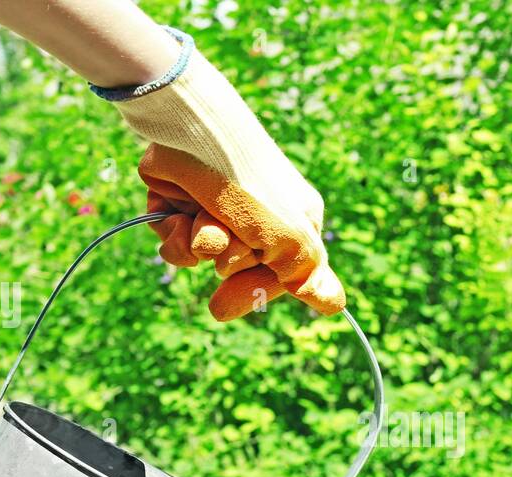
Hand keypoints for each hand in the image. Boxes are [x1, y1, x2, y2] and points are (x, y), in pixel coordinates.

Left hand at [138, 143, 343, 320]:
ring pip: (205, 259)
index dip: (259, 290)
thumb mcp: (290, 238)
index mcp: (296, 221)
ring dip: (202, 244)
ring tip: (204, 219)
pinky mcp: (184, 203)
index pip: (286, 275)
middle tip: (233, 236)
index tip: (227, 307)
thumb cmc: (251, 187)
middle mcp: (258, 218)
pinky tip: (179, 218)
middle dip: (231, 260)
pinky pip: (176, 243)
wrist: (193, 134)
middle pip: (242, 271)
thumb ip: (307, 274)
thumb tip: (335, 306)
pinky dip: (175, 236)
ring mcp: (219, 210)